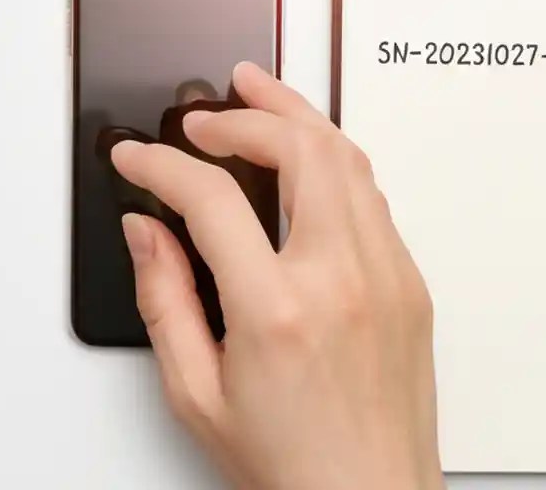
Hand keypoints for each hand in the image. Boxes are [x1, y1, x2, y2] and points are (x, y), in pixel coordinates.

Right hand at [112, 63, 442, 489]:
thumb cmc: (291, 464)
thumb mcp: (195, 392)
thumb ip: (162, 299)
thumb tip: (146, 231)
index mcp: (277, 310)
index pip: (210, 198)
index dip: (160, 164)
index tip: (135, 157)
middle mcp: (341, 281)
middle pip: (299, 149)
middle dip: (242, 114)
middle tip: (201, 115)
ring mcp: (386, 276)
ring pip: (348, 158)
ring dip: (298, 115)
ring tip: (258, 93)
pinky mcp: (410, 284)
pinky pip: (371, 196)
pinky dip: (331, 158)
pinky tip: (304, 154)